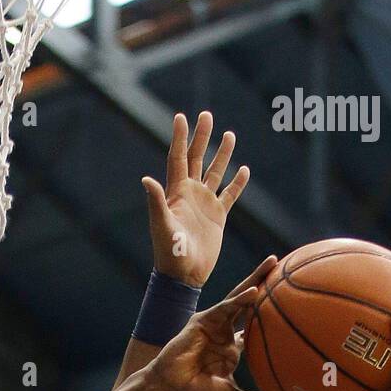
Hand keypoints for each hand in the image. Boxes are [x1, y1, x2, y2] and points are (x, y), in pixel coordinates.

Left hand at [142, 112, 251, 287]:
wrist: (183, 275)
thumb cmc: (169, 253)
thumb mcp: (161, 226)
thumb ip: (156, 202)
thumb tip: (145, 179)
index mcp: (176, 192)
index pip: (178, 158)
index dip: (179, 138)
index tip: (181, 117)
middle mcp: (190, 194)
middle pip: (196, 158)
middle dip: (201, 137)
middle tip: (207, 114)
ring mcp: (205, 204)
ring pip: (215, 172)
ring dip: (222, 154)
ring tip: (229, 135)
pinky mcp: (218, 217)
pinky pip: (229, 195)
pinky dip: (237, 183)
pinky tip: (244, 170)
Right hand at [147, 264, 285, 390]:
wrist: (174, 390)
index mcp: (232, 348)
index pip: (255, 324)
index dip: (270, 313)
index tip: (290, 301)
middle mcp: (224, 332)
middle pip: (249, 303)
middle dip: (265, 283)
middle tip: (283, 265)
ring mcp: (213, 324)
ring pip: (238, 297)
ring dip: (255, 279)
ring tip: (273, 263)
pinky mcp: (202, 320)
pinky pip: (224, 307)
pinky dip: (239, 300)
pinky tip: (254, 292)